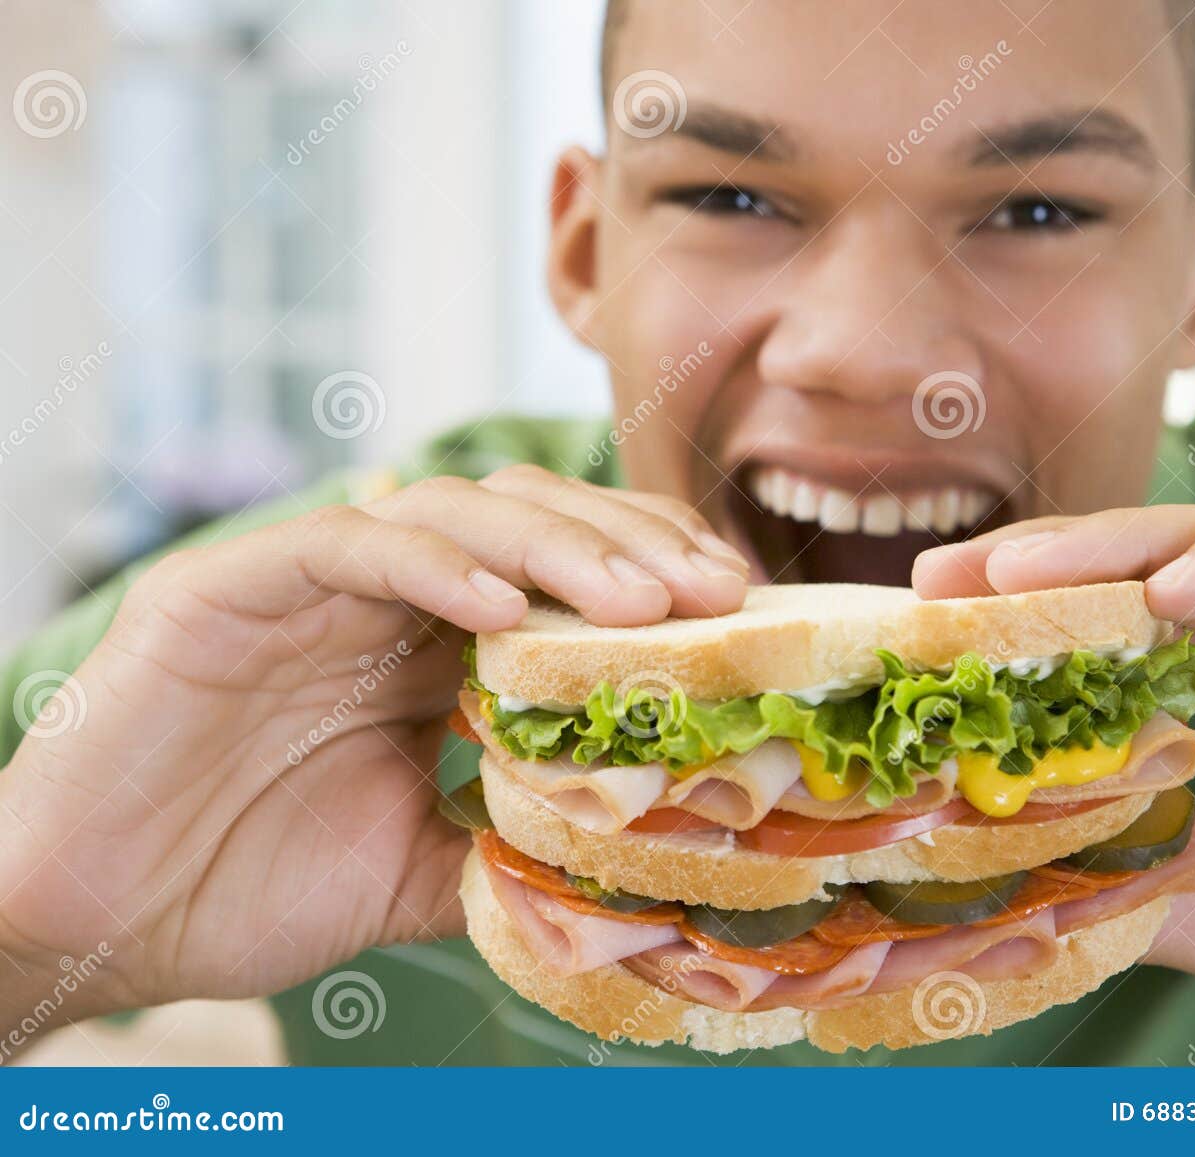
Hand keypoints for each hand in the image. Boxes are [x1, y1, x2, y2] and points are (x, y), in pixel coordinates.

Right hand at [0, 466, 746, 1025]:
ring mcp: (309, 581)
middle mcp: (382, 596)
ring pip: (453, 510)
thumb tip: (634, 849)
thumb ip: (509, 836)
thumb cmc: (247, 888)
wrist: (99, 924)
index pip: (563, 571)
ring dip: (558, 546)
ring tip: (641, 600)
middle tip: (715, 592)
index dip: (653, 576)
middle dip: (630, 547)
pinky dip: (435, 563)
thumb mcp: (420, 868)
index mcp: (431, 646)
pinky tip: (506, 609)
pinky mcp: (229, 585)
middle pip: (529, 520)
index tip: (738, 613)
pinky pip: (349, 542)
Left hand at [915, 501, 1194, 1063]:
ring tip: (1021, 575)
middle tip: (944, 576)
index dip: (1044, 617)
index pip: (1140, 627)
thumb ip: (1153, 878)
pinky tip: (1168, 590)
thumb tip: (1031, 871)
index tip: (939, 626)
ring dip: (1125, 546)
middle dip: (1055, 564)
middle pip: (1170, 569)